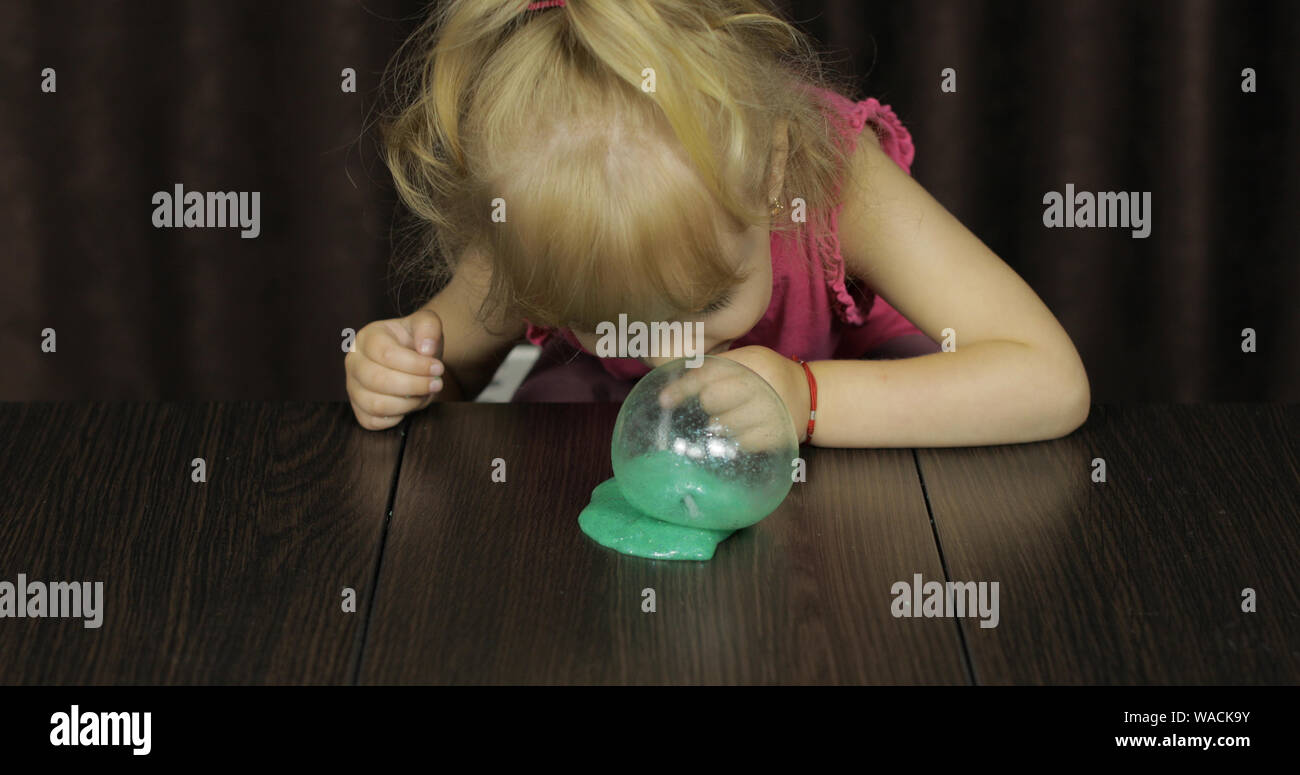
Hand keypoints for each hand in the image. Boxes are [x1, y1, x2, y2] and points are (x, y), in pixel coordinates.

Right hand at [345, 308, 446, 429]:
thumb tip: (426, 349)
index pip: (385, 354)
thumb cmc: (416, 341)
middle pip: (378, 380)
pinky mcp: (358, 409)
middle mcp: (354, 362)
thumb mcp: (426, 325)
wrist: (413, 359)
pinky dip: (396, 417)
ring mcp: (352, 387)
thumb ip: (429, 327)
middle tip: (436, 383)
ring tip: (425, 393)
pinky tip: (409, 403)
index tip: (438, 368)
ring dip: (408, 403)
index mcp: (366, 338)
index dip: (415, 365)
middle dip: (414, 385)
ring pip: (376, 404)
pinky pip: (373, 421)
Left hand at [656, 345, 809, 447]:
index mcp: (755, 362)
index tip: (663, 400)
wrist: (810, 397)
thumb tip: (676, 380)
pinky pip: (737, 444)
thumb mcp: (749, 358)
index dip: (682, 387)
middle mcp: (763, 387)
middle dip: (709, 403)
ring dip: (722, 423)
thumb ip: (717, 365)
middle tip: (723, 402)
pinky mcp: (773, 437)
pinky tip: (748, 428)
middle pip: (710, 400)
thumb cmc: (769, 376)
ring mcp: (770, 414)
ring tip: (740, 415)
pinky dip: (736, 438)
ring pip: (721, 425)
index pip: (709, 374)